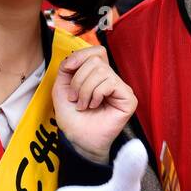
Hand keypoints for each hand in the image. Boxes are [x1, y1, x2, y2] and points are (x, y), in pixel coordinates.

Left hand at [54, 47, 136, 163]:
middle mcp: (112, 79)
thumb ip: (67, 67)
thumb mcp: (62, 87)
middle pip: (96, 60)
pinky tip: (95, 106)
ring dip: (85, 89)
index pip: (96, 51)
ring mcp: (121, 88)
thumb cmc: (72, 117)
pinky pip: (110, 82)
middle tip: (75, 98)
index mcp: (98, 75)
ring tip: (84, 105)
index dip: (80, 56)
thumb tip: (73, 57)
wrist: (78, 139)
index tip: (67, 69)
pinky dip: (97, 94)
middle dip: (78, 79)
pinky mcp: (129, 98)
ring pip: (101, 71)